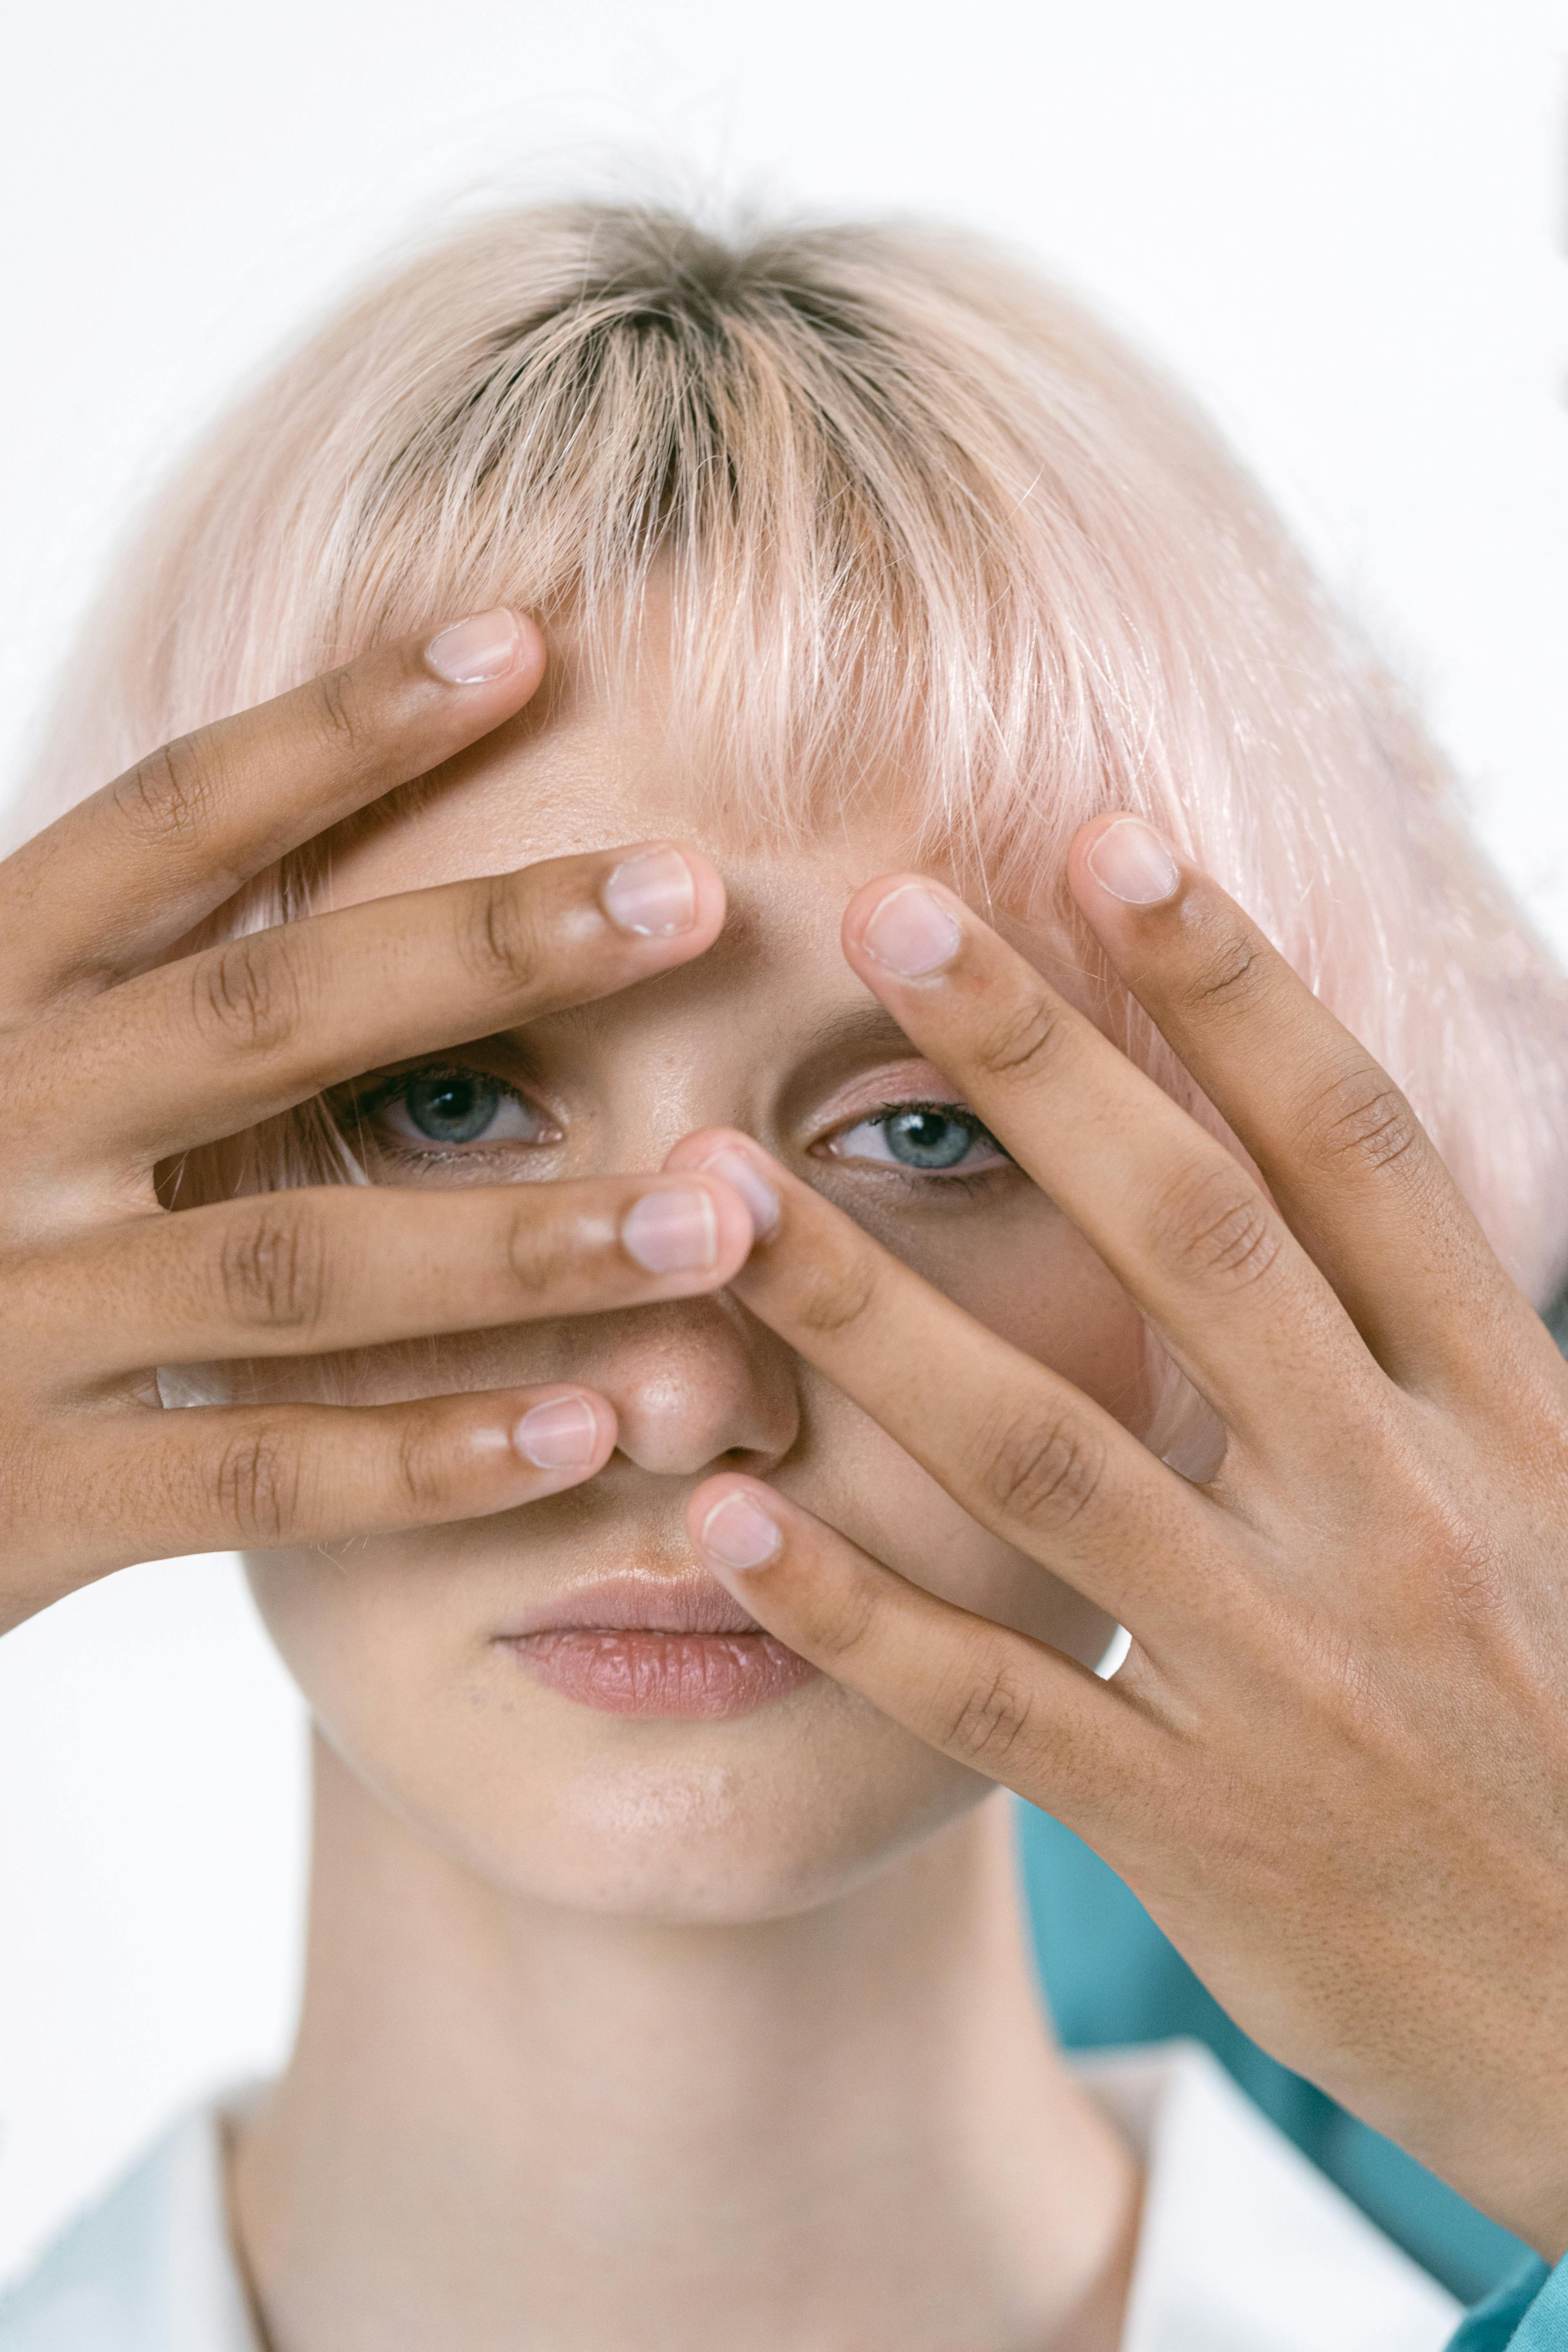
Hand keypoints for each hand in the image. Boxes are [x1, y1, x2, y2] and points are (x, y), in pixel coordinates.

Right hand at [0, 610, 753, 1636]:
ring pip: (295, 1263)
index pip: (170, 828)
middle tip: (693, 895)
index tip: (520, 642)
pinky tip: (590, 1430)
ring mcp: (10, 1317)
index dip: (339, 730)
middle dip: (487, 948)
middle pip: (264, 1016)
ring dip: (514, 1242)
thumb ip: (122, 982)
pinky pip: (261, 1473)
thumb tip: (318, 843)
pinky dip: (429, 1454)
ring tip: (711, 1221)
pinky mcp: (35, 1499)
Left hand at [675, 817, 1567, 2258]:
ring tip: (712, 1190)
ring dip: (867, 1313)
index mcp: (1504, 1420)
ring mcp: (1289, 1678)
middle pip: (1193, 1246)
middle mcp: (1394, 1516)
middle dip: (1037, 1065)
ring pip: (1042, 1460)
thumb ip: (1447, 1344)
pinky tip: (721, 1520)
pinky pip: (995, 1703)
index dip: (1233, 982)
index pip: (1354, 1152)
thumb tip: (1338, 1161)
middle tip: (885, 907)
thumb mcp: (1562, 1503)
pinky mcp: (1200, 1830)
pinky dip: (852, 1611)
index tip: (1108, 839)